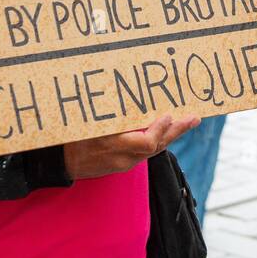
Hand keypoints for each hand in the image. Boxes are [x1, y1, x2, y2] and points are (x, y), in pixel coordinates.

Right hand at [62, 115, 199, 180]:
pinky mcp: (124, 165)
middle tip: (194, 118)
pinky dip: (159, 141)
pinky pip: (147, 153)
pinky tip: (169, 131)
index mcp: (112, 145)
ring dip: (172, 135)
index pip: (146, 143)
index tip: (168, 114)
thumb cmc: (72, 137)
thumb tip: (126, 92)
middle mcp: (122, 157)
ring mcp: (124, 163)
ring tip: (188, 121)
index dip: (159, 129)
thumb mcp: (86, 123)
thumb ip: (108, 113)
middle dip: (177, 131)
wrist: (62, 164)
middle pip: (156, 147)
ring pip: (154, 151)